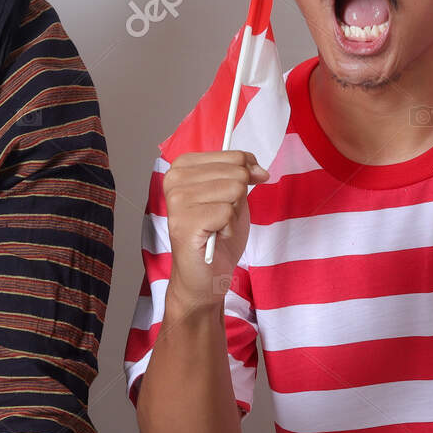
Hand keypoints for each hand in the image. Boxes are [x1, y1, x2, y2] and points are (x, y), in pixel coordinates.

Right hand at [161, 151, 267, 313]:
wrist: (205, 277)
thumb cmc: (217, 237)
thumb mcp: (233, 197)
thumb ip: (242, 175)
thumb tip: (258, 169)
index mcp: (182, 167)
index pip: (232, 155)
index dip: (247, 173)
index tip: (241, 192)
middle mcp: (174, 179)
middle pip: (235, 172)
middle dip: (238, 199)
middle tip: (222, 218)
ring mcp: (176, 200)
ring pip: (233, 190)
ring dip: (232, 215)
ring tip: (216, 227)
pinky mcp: (183, 222)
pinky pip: (227, 212)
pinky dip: (228, 229)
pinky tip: (214, 237)